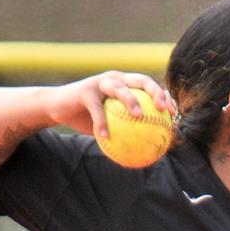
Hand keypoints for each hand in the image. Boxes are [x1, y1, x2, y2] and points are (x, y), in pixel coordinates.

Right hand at [50, 72, 175, 138]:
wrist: (57, 108)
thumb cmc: (85, 118)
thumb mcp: (108, 125)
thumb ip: (124, 131)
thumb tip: (146, 151)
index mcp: (124, 85)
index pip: (148, 86)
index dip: (163, 95)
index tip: (173, 113)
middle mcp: (115, 79)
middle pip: (140, 80)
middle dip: (154, 91)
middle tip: (161, 108)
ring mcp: (99, 82)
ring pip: (119, 87)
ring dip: (130, 100)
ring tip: (137, 116)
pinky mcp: (84, 90)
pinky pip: (96, 108)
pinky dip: (101, 122)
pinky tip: (105, 136)